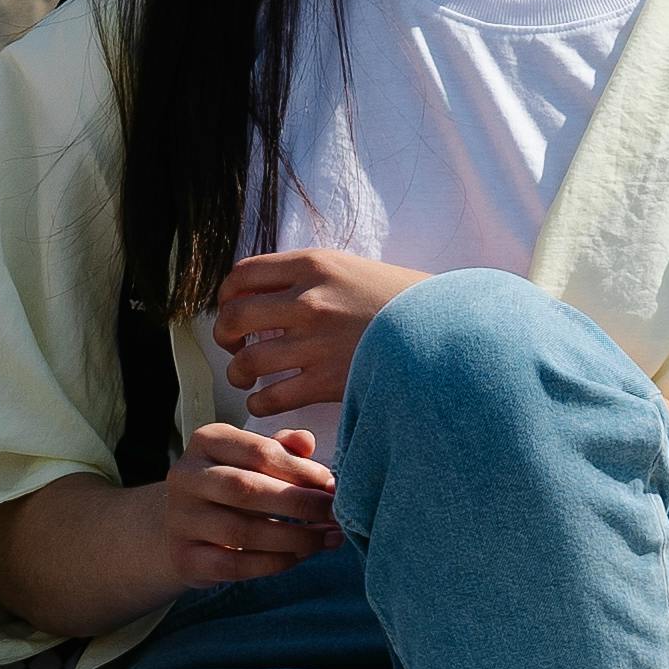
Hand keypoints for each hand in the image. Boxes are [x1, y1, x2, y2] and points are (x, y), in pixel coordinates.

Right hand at [149, 420, 338, 589]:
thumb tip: (306, 442)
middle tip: (334, 513)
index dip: (300, 470)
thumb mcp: (251, 458)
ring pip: (242, 531)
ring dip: (293, 537)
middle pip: (246, 489)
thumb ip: (279, 448)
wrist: (182, 528)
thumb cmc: (228, 489)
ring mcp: (181, 519)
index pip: (258, 451)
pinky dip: (272, 563)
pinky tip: (298, 557)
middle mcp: (186, 477)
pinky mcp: (185, 558)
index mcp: (206, 442)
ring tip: (326, 538)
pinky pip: (234, 565)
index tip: (330, 484)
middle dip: (300, 504)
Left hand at [210, 248, 426, 427]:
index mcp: (312, 264)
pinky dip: (259, 403)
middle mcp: (307, 300)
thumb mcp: (352, 269)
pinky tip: (265, 401)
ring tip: (247, 378)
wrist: (445, 329)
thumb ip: (309, 276)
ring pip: (247, 361)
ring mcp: (316, 342)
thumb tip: (265, 291)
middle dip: (223, 336)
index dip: (226, 296)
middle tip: (233, 346)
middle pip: (233, 317)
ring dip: (238, 373)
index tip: (232, 309)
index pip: (242, 275)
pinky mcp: (327, 382)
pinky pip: (270, 397)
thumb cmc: (400, 301)